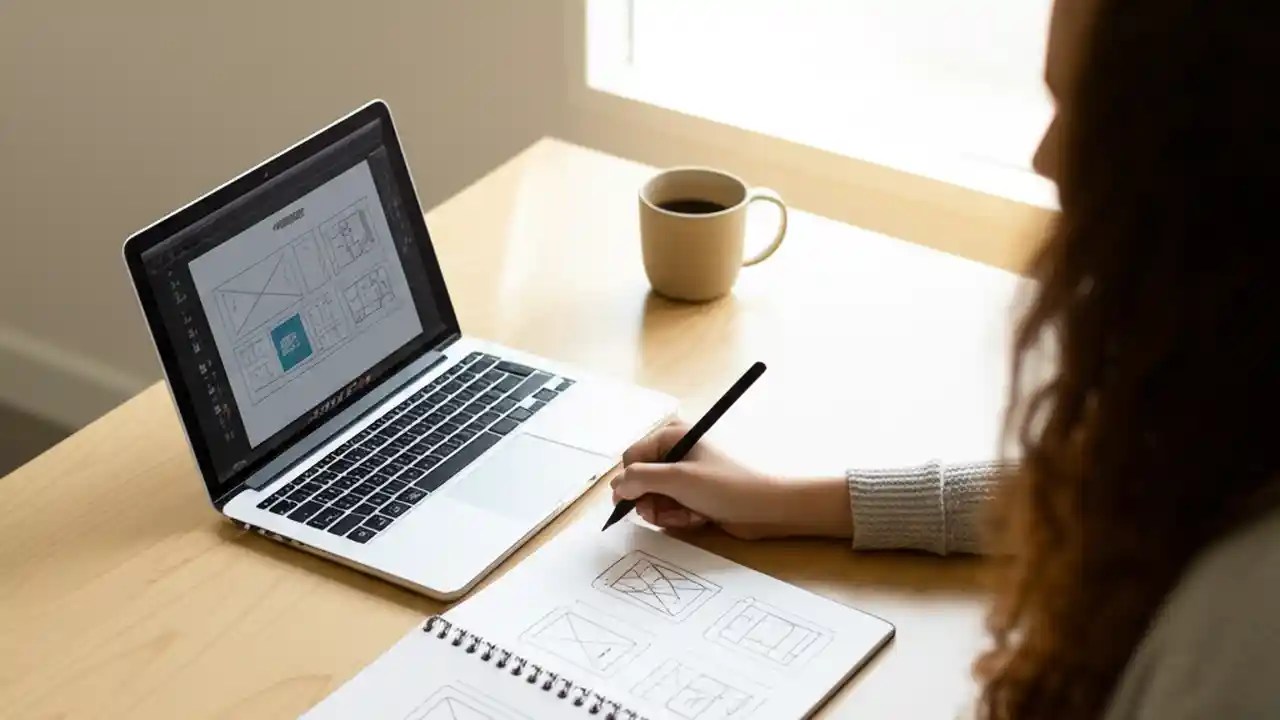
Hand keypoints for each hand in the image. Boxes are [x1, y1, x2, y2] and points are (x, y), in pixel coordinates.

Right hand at [610, 422, 852, 539]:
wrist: (768, 508)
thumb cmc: (726, 486)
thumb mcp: (678, 479)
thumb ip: (640, 480)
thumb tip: (615, 487)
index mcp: (674, 435)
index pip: (632, 456)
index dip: (628, 480)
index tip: (628, 502)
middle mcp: (678, 451)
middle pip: (642, 479)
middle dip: (649, 499)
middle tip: (660, 511)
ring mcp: (688, 474)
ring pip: (655, 497)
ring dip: (665, 511)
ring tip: (686, 514)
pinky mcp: (696, 494)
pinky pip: (672, 507)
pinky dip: (679, 516)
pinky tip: (697, 518)